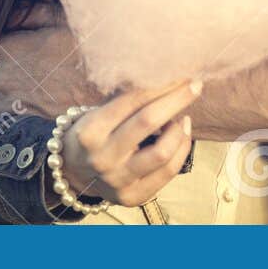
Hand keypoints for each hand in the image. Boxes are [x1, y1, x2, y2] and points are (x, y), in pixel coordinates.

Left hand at [0, 4, 98, 118]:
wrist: (111, 92)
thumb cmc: (89, 51)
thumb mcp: (62, 19)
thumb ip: (29, 13)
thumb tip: (7, 15)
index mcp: (12, 48)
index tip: (1, 44)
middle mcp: (5, 77)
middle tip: (10, 69)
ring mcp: (11, 104)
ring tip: (12, 92)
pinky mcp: (22, 126)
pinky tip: (16, 109)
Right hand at [57, 81, 198, 207]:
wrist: (73, 173)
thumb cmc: (92, 133)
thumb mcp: (98, 112)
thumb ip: (127, 100)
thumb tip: (166, 78)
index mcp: (91, 130)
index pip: (132, 100)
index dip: (160, 84)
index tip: (181, 72)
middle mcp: (103, 157)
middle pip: (149, 121)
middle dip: (177, 99)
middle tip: (195, 85)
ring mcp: (117, 180)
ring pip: (162, 151)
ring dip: (180, 129)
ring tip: (182, 118)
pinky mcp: (132, 196)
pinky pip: (167, 172)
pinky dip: (181, 149)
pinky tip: (182, 136)